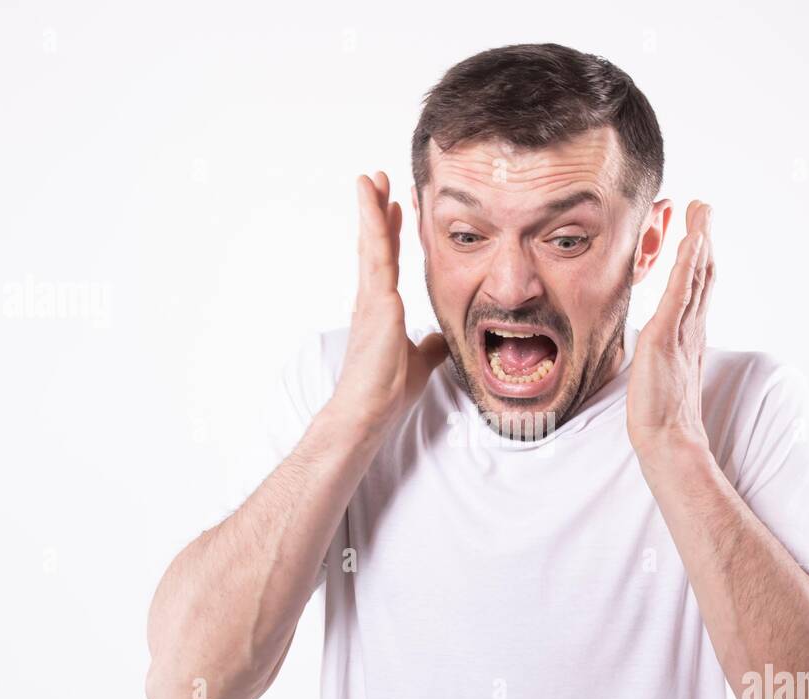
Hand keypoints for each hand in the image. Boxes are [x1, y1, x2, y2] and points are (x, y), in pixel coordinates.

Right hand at [330, 170, 447, 430]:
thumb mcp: (419, 362)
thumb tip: (440, 340)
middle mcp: (372, 299)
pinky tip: (376, 200)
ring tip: (371, 178)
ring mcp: (371, 298)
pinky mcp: (376, 300)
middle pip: (375, 246)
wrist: (368, 410)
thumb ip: (429, 346)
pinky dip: (374, 224)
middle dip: (377, 212)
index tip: (395, 211)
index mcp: (381, 311)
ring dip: (372, 208)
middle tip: (378, 182)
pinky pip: (377, 253)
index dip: (389, 236)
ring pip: (372, 242)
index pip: (386, 264)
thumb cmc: (386, 391)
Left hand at [627, 200, 713, 455]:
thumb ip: (664, 355)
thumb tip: (657, 346)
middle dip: (704, 238)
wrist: (667, 438)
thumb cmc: (660, 413)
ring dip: (699, 239)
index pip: (697, 288)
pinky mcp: (667, 335)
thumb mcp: (661, 373)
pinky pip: (681, 292)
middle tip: (704, 207)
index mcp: (689, 336)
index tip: (699, 232)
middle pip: (703, 274)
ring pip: (696, 275)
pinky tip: (692, 240)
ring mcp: (682, 330)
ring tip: (701, 210)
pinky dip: (688, 264)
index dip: (699, 258)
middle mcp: (692, 328)